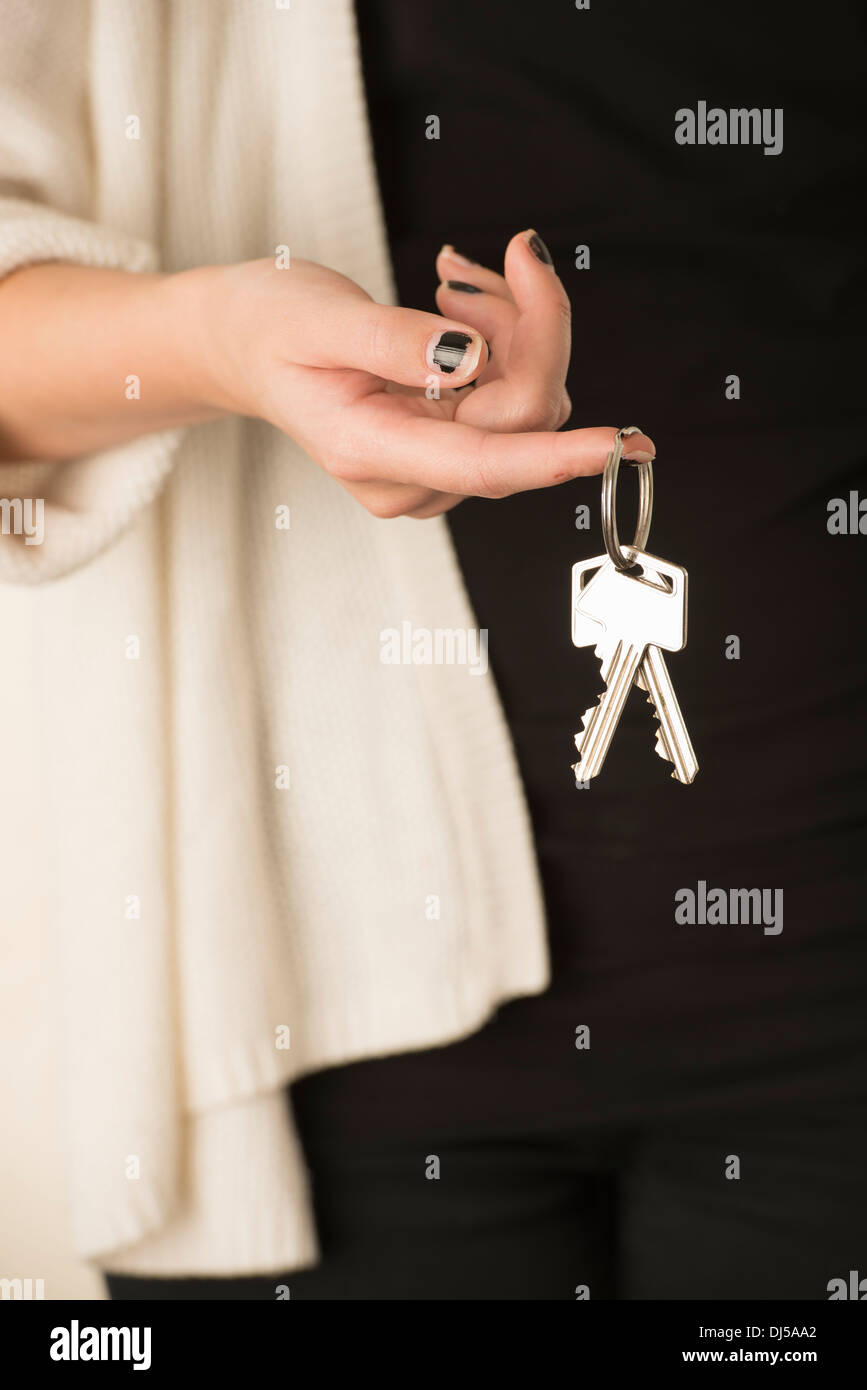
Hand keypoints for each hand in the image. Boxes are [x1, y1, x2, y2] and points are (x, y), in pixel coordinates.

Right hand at [199, 230, 654, 517]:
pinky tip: (458, 303)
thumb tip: (472, 357)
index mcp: (371, 451)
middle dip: (531, 328)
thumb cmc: (270, 327)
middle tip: (506, 255)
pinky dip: (504, 339)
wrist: (242, 343)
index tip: (617, 445)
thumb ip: (397, 341)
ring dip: (516, 328)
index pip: (485, 464)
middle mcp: (411, 475)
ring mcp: (433, 466)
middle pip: (519, 418)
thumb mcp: (322, 319)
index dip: (555, 455)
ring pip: (525, 404)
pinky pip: (511, 397)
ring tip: (455, 283)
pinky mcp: (450, 446)